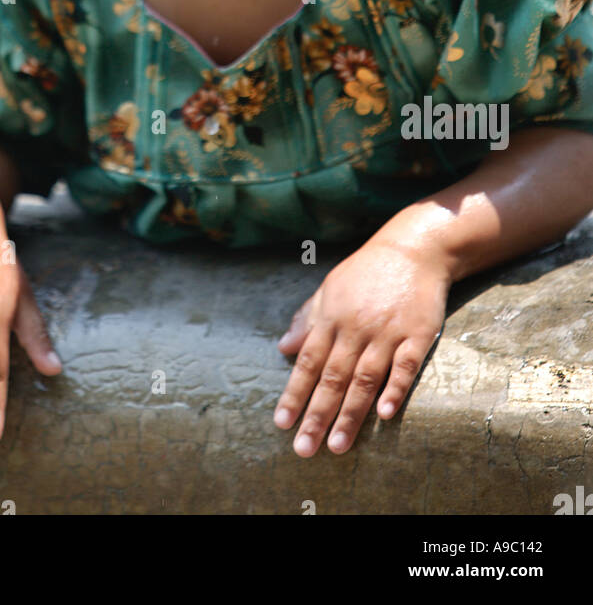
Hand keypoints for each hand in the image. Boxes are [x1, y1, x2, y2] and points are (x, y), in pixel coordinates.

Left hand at [273, 236, 449, 455]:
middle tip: (304, 449)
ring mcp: (387, 332)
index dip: (294, 393)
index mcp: (331, 318)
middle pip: (332, 377)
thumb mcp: (330, 288)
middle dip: (317, 415)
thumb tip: (282, 347)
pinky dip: (395, 390)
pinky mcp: (416, 335)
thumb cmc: (366, 272)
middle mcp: (355, 328)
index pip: (307, 361)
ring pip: (365, 378)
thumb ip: (307, 319)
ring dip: (350, 414)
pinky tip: (385, 414)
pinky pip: (405, 367)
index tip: (281, 423)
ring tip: (337, 445)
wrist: (413, 250)